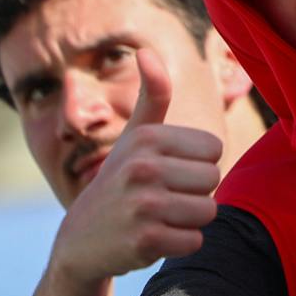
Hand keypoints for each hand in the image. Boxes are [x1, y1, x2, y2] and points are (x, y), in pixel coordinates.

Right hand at [48, 50, 222, 283]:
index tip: (168, 172)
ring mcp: (143, 205)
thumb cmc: (121, 179)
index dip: (196, 164)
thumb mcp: (135, 136)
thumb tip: (146, 50)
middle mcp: (144, 167)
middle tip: (163, 198)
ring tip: (160, 217)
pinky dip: (180, 244)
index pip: (214, 149)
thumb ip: (152, 95)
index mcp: (148, 138)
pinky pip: (194, 241)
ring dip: (189, 220)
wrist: (80, 240)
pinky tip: (154, 238)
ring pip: (208, 211)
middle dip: (194, 193)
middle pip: (213, 179)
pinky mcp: (145, 240)